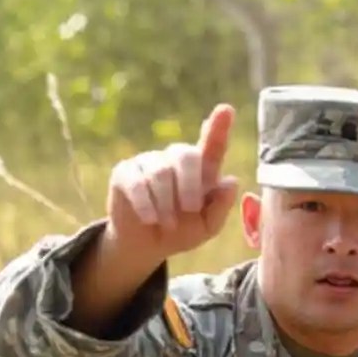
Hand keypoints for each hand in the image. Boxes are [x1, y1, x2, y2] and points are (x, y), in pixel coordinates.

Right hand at [104, 103, 240, 261]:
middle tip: (190, 209)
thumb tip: (231, 181)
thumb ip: (220, 207)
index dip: (219, 127)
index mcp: (201, 169)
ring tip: (167, 224)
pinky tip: (150, 219)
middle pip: (185, 155)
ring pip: (160, 173)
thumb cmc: (181, 232)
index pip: (212, 144)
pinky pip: (137, 182)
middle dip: (190, 184)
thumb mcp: (206, 228)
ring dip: (166, 204)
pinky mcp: (125, 172)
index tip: (226, 110)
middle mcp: (175, 159)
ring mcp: (149, 162)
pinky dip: (146, 204)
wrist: (146, 246)